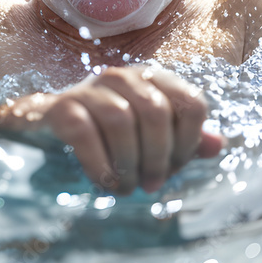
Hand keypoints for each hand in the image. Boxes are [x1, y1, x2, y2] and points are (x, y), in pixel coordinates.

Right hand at [0, 66, 223, 194]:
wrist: (45, 127)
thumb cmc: (105, 132)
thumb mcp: (148, 136)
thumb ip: (182, 138)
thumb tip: (217, 144)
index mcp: (149, 79)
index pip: (190, 103)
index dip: (189, 142)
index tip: (174, 167)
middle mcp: (119, 76)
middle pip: (155, 111)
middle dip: (158, 156)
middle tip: (151, 184)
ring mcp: (86, 89)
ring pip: (120, 119)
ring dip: (128, 162)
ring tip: (127, 186)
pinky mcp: (59, 107)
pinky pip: (84, 133)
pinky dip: (99, 164)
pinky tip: (104, 182)